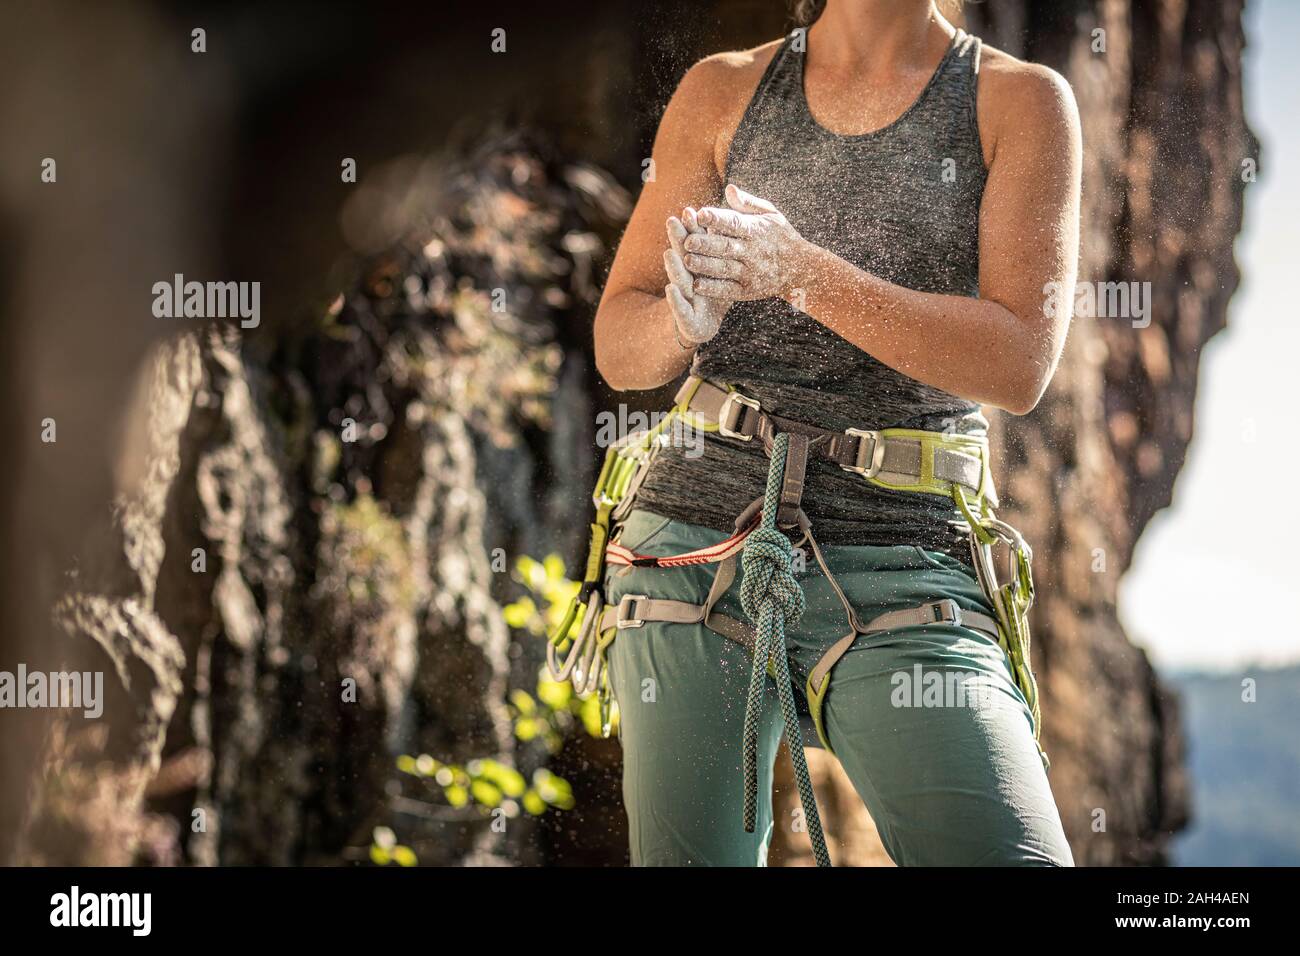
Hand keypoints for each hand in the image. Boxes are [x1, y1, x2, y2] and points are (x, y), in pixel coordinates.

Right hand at [663, 208, 729, 347]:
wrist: (705, 323)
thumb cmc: (714, 291)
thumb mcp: (723, 268)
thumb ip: (722, 245)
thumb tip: (732, 215)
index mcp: (699, 264)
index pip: (695, 243)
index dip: (692, 228)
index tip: (689, 211)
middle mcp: (688, 278)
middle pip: (684, 257)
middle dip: (678, 239)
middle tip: (672, 221)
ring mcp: (685, 297)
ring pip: (680, 279)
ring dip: (674, 266)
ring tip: (669, 253)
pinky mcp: (685, 317)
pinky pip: (680, 307)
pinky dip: (675, 299)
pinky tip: (670, 288)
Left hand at [684, 184, 807, 300]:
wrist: (801, 268)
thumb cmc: (780, 236)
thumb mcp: (770, 214)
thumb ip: (748, 203)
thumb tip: (728, 189)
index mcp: (756, 230)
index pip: (734, 223)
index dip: (717, 218)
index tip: (700, 214)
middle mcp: (753, 252)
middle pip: (726, 247)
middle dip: (706, 244)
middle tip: (687, 241)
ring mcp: (750, 273)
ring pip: (724, 269)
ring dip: (705, 266)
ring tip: (686, 261)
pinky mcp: (748, 291)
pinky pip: (728, 290)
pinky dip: (713, 288)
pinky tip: (696, 285)